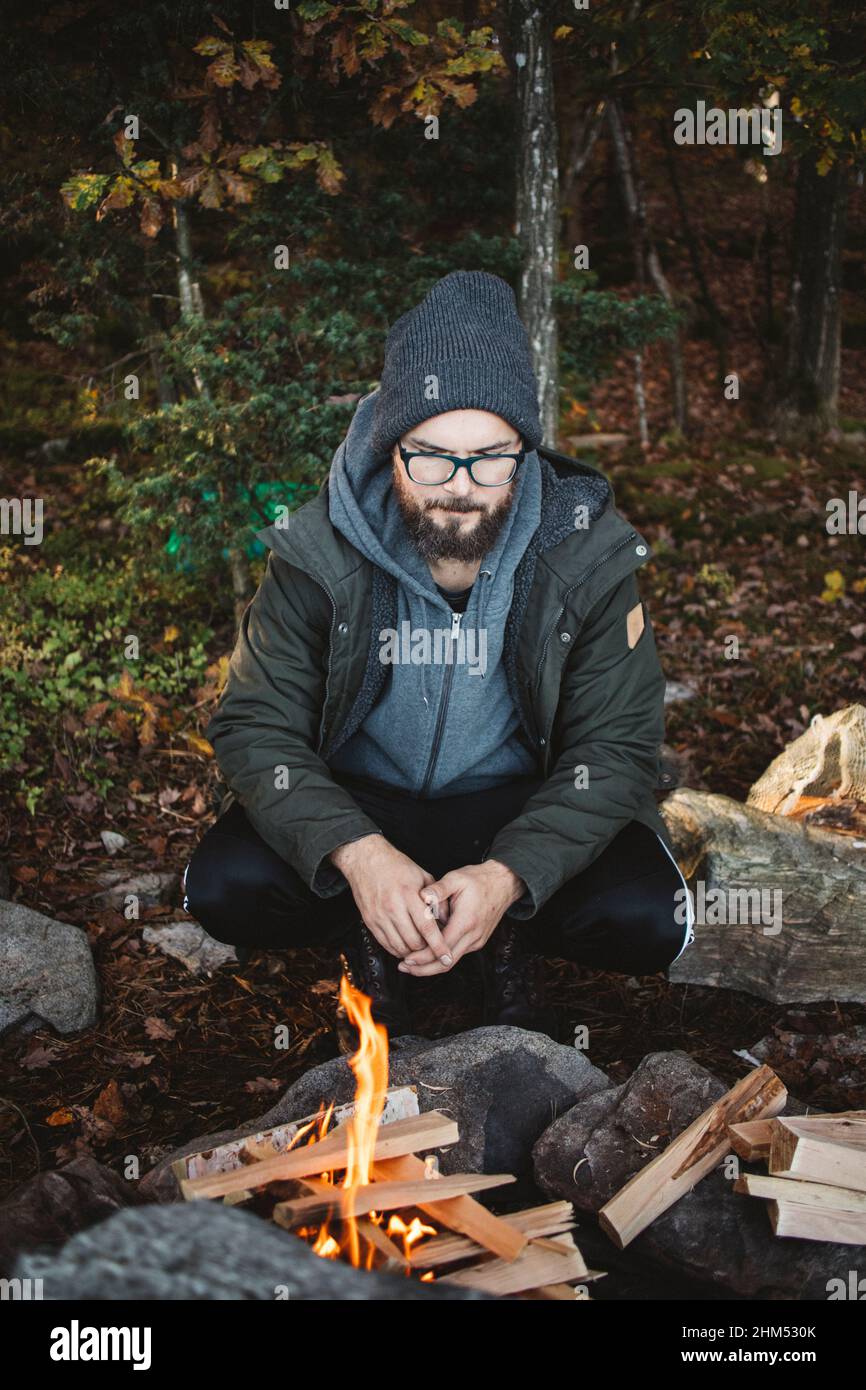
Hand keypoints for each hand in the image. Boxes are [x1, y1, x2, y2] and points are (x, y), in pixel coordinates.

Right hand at [329, 835, 453, 962]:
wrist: (365, 860)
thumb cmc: (396, 866)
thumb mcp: (423, 876)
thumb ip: (436, 899)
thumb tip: (447, 920)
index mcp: (408, 895)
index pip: (427, 928)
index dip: (439, 946)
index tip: (447, 957)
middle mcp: (393, 908)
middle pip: (414, 942)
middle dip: (426, 950)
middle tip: (433, 948)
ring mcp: (379, 916)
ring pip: (399, 947)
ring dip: (412, 952)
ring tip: (420, 947)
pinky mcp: (370, 921)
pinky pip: (385, 944)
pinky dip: (397, 949)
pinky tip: (404, 945)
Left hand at [398, 860, 525, 976]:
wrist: (503, 883)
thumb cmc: (478, 880)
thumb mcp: (456, 878)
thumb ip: (438, 888)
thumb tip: (422, 896)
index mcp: (466, 922)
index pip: (441, 948)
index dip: (422, 957)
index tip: (406, 959)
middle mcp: (473, 936)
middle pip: (446, 963)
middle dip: (423, 969)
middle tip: (403, 967)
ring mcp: (476, 940)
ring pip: (452, 962)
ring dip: (431, 966)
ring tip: (411, 964)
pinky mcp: (477, 941)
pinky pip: (457, 954)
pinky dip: (441, 958)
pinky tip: (426, 953)